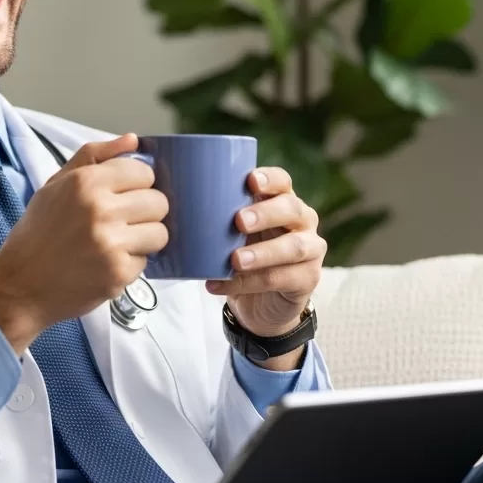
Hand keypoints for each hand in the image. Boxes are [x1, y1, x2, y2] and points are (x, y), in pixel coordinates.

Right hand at [0, 133, 167, 353]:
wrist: (19, 285)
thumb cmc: (38, 233)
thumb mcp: (55, 185)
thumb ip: (94, 156)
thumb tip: (133, 139)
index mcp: (86, 182)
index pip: (143, 172)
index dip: (137, 184)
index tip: (124, 195)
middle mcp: (100, 210)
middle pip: (158, 201)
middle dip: (145, 211)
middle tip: (122, 221)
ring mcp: (111, 244)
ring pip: (160, 232)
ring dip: (144, 238)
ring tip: (117, 242)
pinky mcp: (118, 274)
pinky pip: (146, 261)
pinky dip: (130, 263)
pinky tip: (106, 263)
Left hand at [206, 167, 324, 370]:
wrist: (260, 304)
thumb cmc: (243, 255)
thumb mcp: (232, 233)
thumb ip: (217, 217)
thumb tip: (172, 202)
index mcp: (282, 201)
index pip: (283, 181)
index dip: (269, 179)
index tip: (250, 181)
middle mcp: (302, 220)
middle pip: (291, 208)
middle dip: (265, 213)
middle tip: (238, 221)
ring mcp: (311, 249)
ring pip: (292, 247)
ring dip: (261, 253)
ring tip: (235, 260)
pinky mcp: (308, 278)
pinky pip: (280, 279)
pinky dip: (248, 283)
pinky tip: (220, 284)